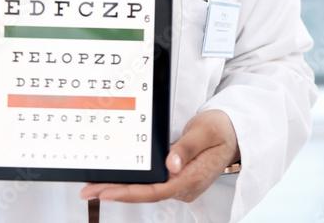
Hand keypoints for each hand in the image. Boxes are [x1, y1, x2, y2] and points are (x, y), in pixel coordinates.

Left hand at [79, 110, 238, 203]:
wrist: (235, 132)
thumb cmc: (222, 129)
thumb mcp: (206, 131)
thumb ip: (187, 147)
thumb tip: (171, 163)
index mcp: (193, 178)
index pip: (156, 190)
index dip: (129, 193)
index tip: (106, 192)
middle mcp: (185, 186)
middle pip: (146, 193)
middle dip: (115, 192)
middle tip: (88, 190)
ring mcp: (181, 184)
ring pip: (146, 191)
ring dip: (121, 188)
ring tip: (95, 186)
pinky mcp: (177, 178)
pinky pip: (151, 184)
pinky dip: (132, 183)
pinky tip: (116, 180)